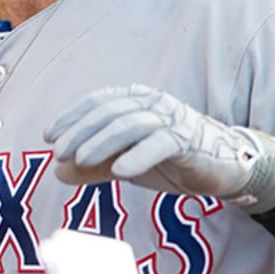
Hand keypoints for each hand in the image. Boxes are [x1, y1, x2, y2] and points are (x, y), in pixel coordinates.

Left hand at [45, 84, 274, 212]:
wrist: (224, 168)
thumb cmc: (171, 160)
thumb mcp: (126, 163)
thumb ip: (93, 166)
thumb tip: (57, 173)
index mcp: (136, 101)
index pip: (98, 101)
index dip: (72, 116)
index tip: (49, 136)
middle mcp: (152, 103)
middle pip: (110, 112)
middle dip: (80, 132)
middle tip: (60, 154)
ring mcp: (172, 119)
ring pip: (131, 124)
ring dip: (102, 142)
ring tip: (81, 160)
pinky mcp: (189, 140)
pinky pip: (160, 144)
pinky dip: (137, 156)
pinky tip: (119, 171)